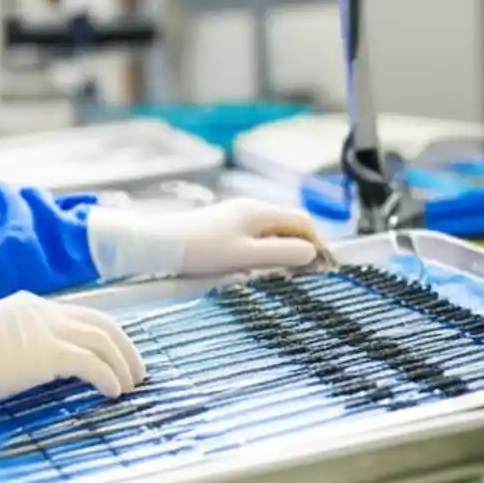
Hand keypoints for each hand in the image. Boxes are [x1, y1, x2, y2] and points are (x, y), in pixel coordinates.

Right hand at [0, 292, 145, 420]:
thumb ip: (20, 346)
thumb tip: (39, 366)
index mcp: (27, 306)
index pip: (81, 315)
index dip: (106, 335)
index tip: (118, 356)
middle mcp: (40, 310)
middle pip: (101, 322)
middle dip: (125, 347)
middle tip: (137, 371)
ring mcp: (43, 329)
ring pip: (103, 340)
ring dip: (123, 364)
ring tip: (130, 386)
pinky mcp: (43, 353)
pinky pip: (91, 363)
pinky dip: (108, 377)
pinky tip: (112, 393)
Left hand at [88, 198, 323, 279]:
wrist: (158, 243)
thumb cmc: (199, 250)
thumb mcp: (245, 256)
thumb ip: (280, 254)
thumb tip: (311, 253)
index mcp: (260, 212)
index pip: (303, 222)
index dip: (319, 243)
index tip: (325, 267)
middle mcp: (251, 209)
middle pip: (290, 224)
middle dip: (304, 246)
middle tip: (310, 274)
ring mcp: (237, 216)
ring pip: (273, 231)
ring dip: (286, 249)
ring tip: (289, 274)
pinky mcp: (224, 227)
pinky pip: (257, 236)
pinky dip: (268, 250)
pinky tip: (261, 267)